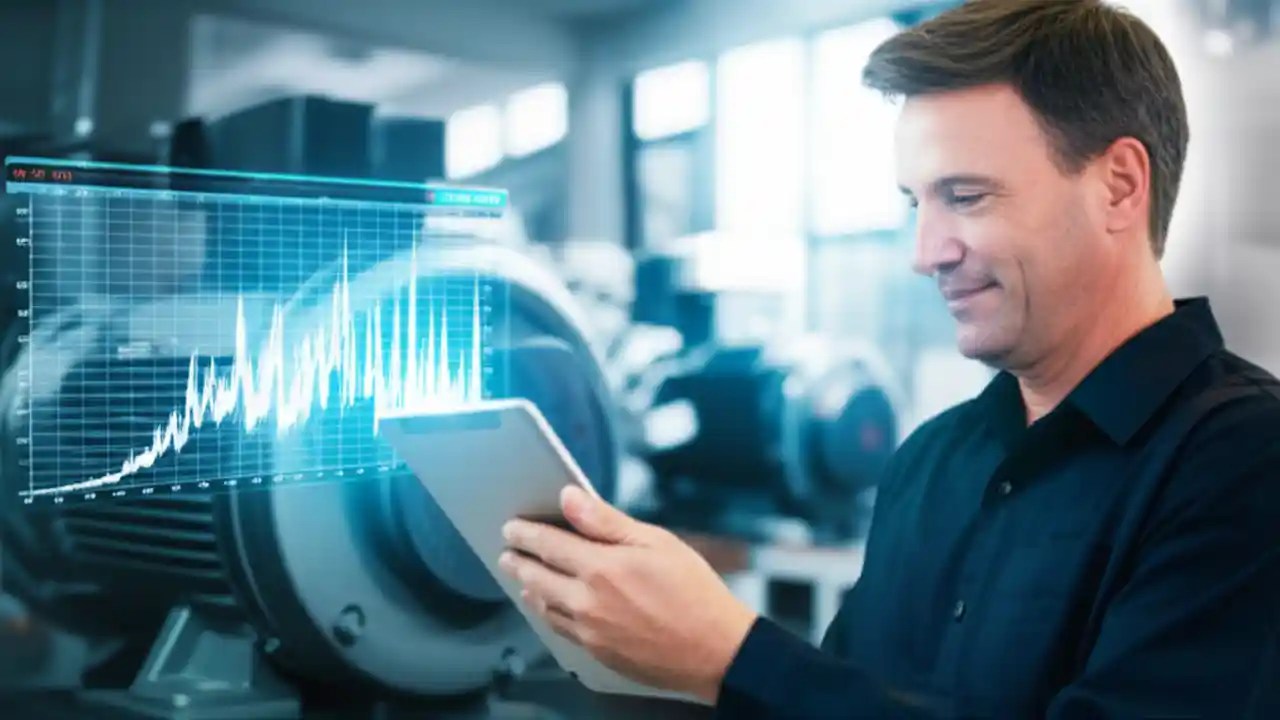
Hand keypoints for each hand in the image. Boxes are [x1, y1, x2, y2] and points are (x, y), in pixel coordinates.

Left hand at [499, 486, 757, 703]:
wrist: (715, 651)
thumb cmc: (693, 591)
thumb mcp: (656, 542)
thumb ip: (606, 521)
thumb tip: (569, 498)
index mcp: (601, 567)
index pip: (548, 544)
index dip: (526, 533)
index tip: (512, 526)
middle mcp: (587, 601)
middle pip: (536, 577)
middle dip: (518, 561)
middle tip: (507, 551)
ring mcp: (589, 631)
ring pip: (543, 606)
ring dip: (528, 588)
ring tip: (521, 576)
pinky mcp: (597, 652)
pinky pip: (559, 629)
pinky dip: (546, 613)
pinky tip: (548, 606)